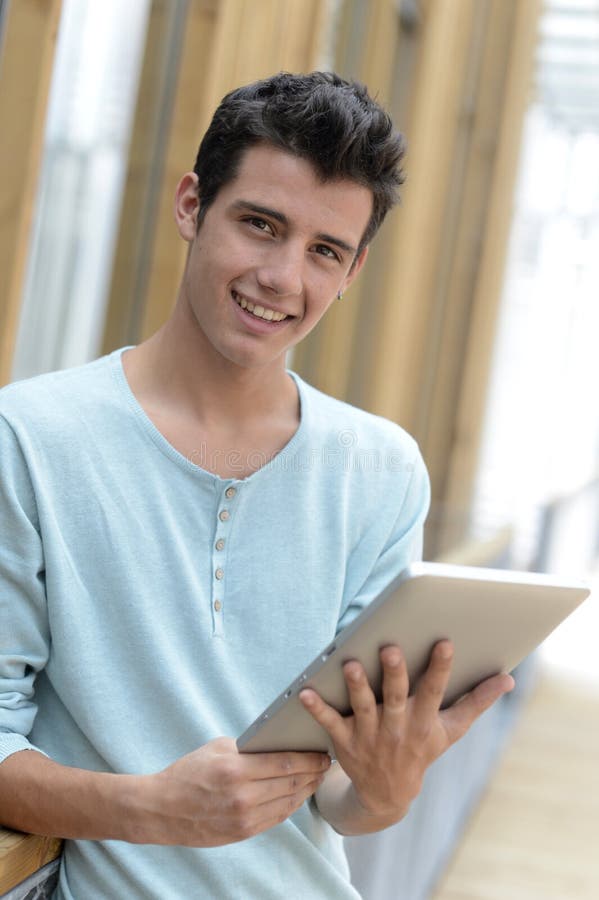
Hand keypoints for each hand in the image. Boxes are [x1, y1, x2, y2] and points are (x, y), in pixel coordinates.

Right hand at [133, 738, 329, 845]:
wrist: (163, 809)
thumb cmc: (189, 772)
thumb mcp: (217, 749)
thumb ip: (248, 748)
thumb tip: (277, 744)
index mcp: (236, 769)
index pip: (285, 762)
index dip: (309, 759)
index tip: (323, 753)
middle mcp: (243, 796)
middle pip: (291, 783)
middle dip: (313, 772)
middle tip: (326, 764)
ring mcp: (244, 818)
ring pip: (288, 802)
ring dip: (306, 790)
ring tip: (316, 778)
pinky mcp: (243, 832)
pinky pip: (277, 817)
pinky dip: (292, 805)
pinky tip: (299, 795)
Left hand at [299, 641, 513, 825]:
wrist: (387, 794)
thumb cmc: (422, 750)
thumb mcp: (451, 730)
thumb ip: (476, 702)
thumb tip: (507, 678)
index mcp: (424, 721)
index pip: (434, 691)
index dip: (440, 668)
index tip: (444, 642)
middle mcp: (397, 727)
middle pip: (396, 696)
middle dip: (394, 672)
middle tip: (391, 647)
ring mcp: (369, 734)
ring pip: (362, 706)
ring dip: (356, 686)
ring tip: (350, 664)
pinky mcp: (344, 740)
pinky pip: (328, 722)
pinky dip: (316, 708)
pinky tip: (303, 692)